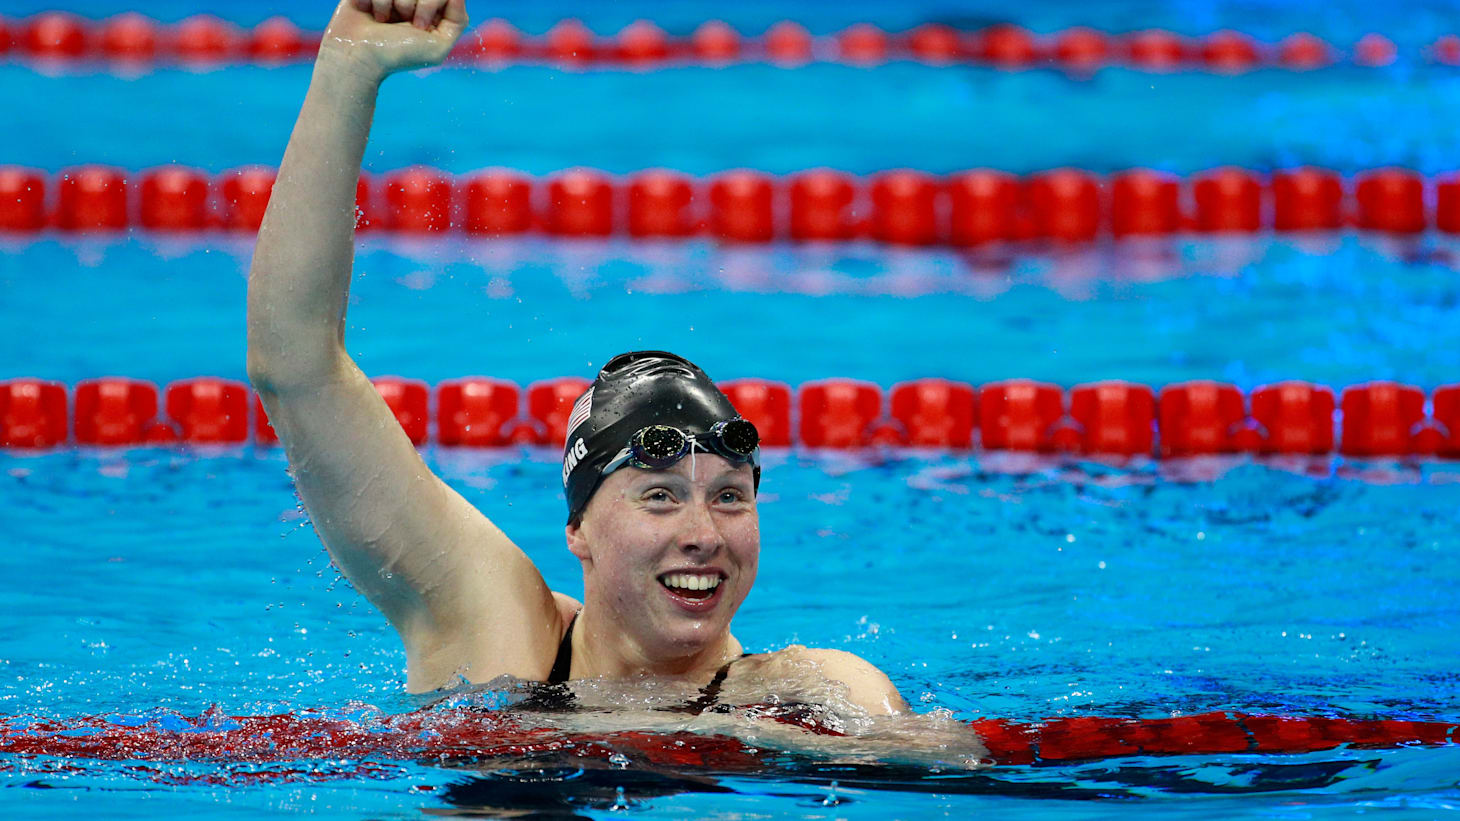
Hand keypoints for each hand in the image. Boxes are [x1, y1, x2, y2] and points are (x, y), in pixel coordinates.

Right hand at [320, 0, 467, 78]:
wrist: (357, 56)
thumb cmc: (397, 55)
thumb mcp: (438, 47)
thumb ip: (457, 21)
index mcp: (431, 11)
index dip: (431, 2)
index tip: (419, 25)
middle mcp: (412, 0)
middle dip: (411, 4)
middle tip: (402, 23)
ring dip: (389, 2)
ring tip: (383, 21)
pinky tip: (369, 12)